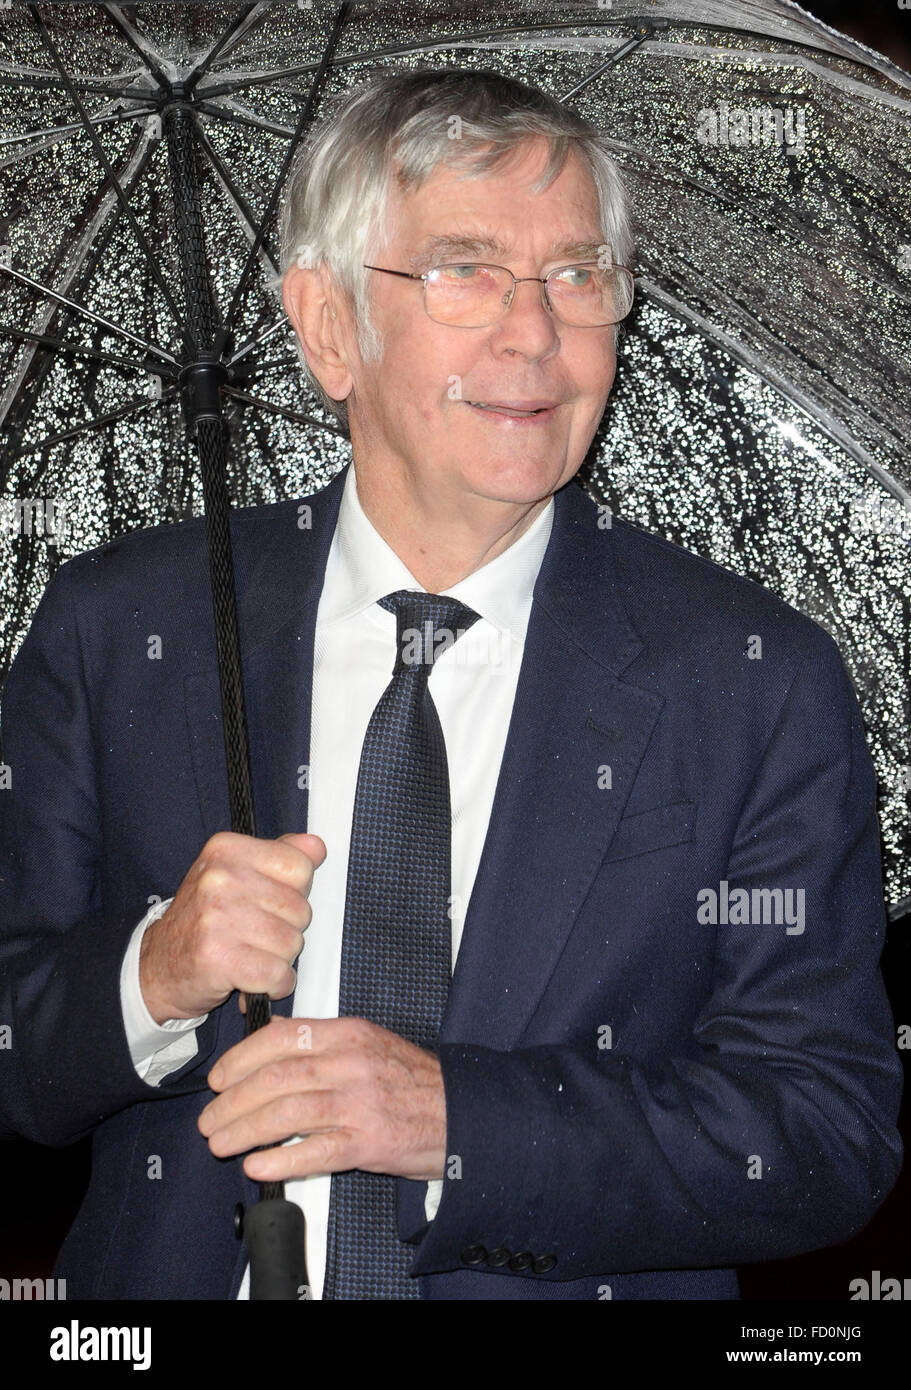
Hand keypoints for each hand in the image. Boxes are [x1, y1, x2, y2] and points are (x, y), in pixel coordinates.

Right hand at [139, 830, 326, 1023]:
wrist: (157, 967)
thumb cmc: (203, 921)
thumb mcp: (234, 874)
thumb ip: (279, 856)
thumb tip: (317, 847)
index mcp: (227, 849)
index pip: (300, 865)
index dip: (295, 892)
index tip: (269, 904)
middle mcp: (220, 877)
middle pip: (300, 908)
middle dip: (287, 929)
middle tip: (255, 936)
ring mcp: (217, 917)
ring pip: (292, 943)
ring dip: (279, 959)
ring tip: (251, 956)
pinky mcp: (219, 958)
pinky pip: (278, 974)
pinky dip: (275, 985)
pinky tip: (254, 981)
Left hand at [197, 1016, 446, 1183]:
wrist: (459, 1111)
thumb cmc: (412, 1080)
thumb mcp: (367, 1042)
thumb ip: (318, 1038)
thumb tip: (270, 1033)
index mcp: (347, 1034)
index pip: (281, 1038)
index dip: (240, 1059)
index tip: (219, 1077)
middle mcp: (351, 1064)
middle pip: (275, 1078)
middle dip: (232, 1101)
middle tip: (210, 1118)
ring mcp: (359, 1104)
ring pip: (287, 1112)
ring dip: (244, 1130)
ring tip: (222, 1142)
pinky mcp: (368, 1142)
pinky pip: (315, 1150)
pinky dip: (280, 1159)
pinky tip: (258, 1164)